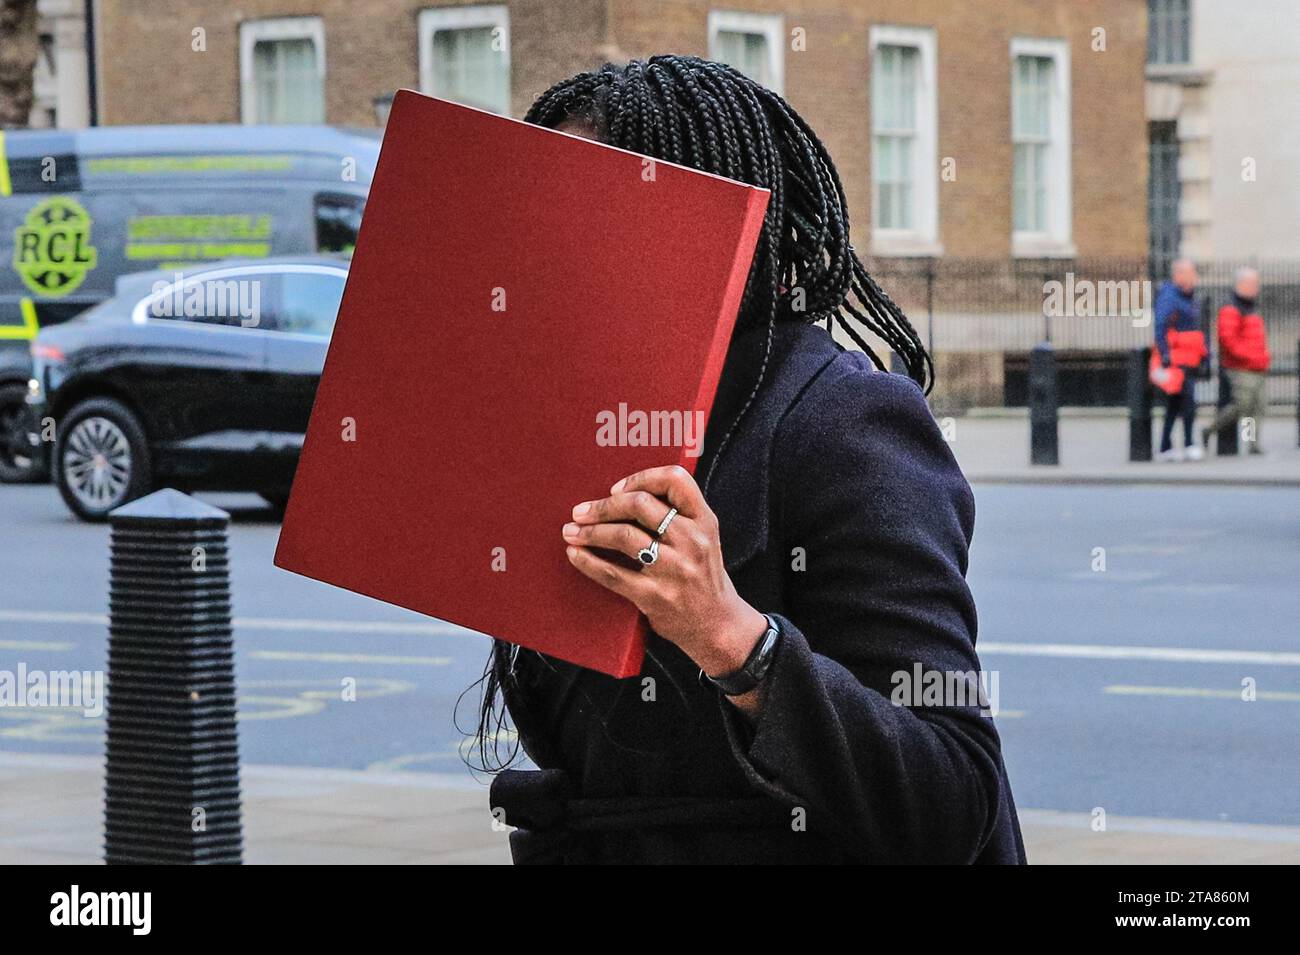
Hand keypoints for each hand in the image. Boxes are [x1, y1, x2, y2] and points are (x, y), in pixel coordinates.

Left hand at [562, 464, 767, 682]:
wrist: (718, 625)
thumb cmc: (703, 577)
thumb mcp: (704, 538)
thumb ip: (677, 516)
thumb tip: (623, 497)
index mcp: (704, 520)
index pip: (675, 480)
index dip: (641, 478)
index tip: (617, 489)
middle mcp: (692, 540)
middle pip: (640, 504)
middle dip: (603, 506)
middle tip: (580, 511)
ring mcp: (674, 568)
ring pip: (623, 536)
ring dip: (590, 531)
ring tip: (571, 531)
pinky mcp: (655, 595)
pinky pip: (613, 573)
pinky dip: (588, 562)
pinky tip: (576, 555)